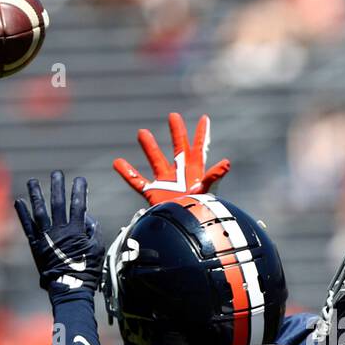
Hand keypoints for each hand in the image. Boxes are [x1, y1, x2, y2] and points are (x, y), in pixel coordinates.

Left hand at [15, 170, 102, 294]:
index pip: (78, 205)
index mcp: (76, 231)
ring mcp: (46, 236)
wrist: (69, 288)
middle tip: (57, 173)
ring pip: (40, 211)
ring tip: (33, 182)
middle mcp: (60, 230)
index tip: (80, 180)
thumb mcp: (97, 250)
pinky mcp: (35, 245)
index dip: (79, 191)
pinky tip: (18, 201)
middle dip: (58, 186)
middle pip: (58, 203)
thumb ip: (92, 232)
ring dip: (36, 195)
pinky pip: (28, 226)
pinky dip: (22, 213)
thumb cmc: (86, 271)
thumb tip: (87, 218)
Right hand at [113, 112, 230, 205]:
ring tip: (142, 132)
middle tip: (173, 116)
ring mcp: (167, 183)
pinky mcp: (154, 194)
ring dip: (149, 146)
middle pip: (178, 148)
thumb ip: (214, 176)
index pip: (199, 148)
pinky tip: (118, 162)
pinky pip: (137, 181)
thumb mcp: (207, 190)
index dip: (201, 134)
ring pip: (156, 160)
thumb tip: (227, 163)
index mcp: (194, 171)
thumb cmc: (198, 210)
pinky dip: (127, 173)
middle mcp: (180, 174)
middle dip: (177, 132)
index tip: (204, 118)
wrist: (186, 229)